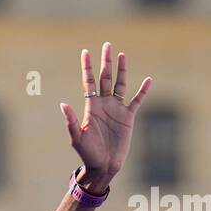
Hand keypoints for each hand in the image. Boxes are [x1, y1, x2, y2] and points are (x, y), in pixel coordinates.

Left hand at [60, 42, 152, 189]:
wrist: (104, 165)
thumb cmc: (87, 153)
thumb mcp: (77, 137)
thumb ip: (71, 121)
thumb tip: (63, 105)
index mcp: (91, 107)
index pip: (88, 82)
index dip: (87, 67)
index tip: (85, 52)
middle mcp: (104, 104)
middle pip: (105, 78)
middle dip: (105, 62)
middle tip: (107, 45)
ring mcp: (116, 109)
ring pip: (120, 84)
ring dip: (122, 70)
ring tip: (122, 55)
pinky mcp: (128, 117)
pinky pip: (136, 100)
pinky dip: (142, 90)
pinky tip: (148, 80)